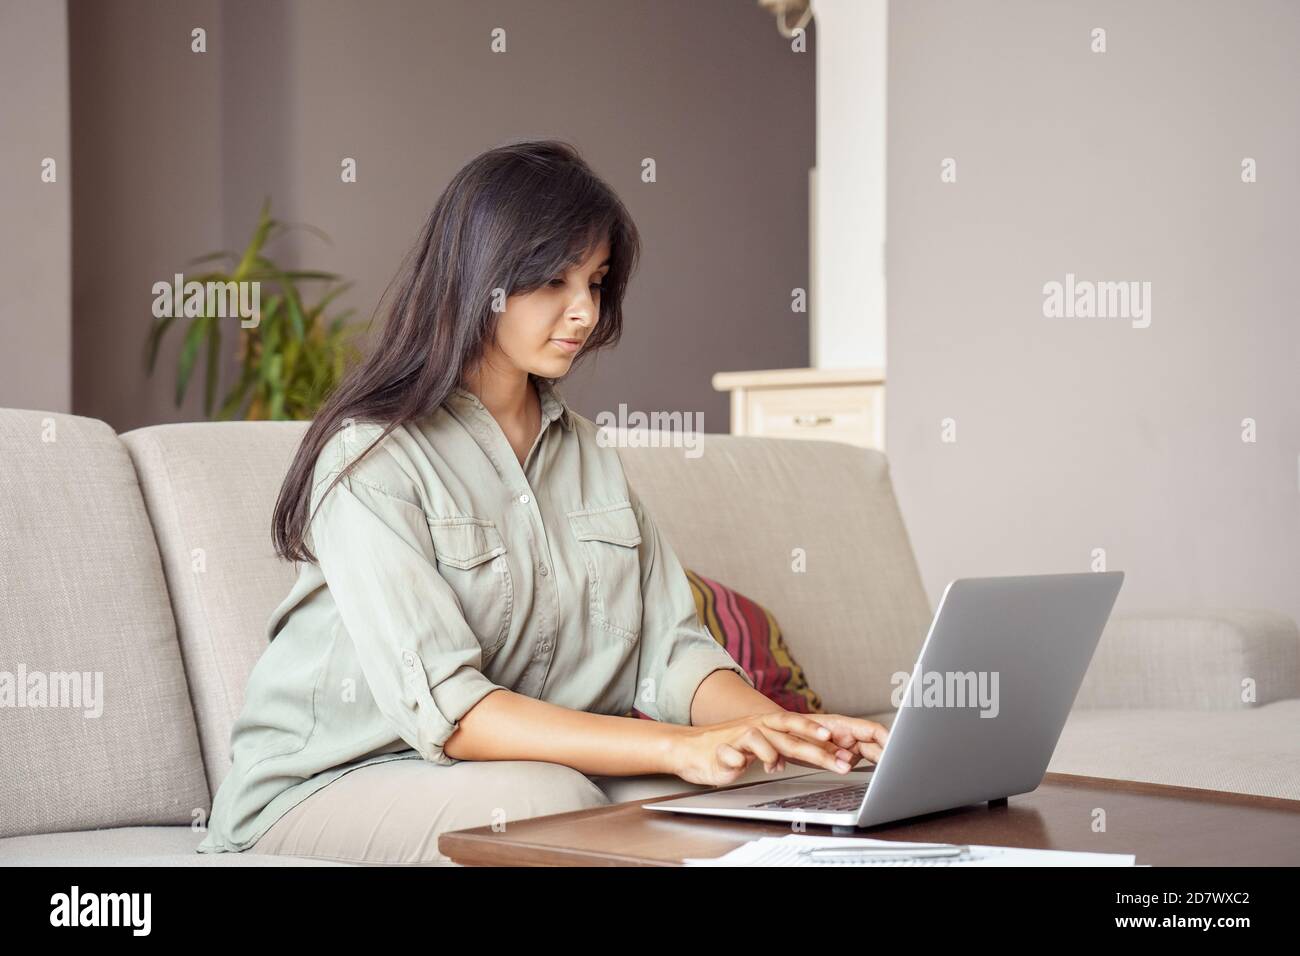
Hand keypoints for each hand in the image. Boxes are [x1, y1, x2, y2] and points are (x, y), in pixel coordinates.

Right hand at [670, 711, 888, 786]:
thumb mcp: (760, 750)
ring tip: (778, 766)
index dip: (821, 733)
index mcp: (769, 726)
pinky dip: (743, 759)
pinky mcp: (724, 749)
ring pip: (765, 740)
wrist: (690, 748)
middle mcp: (759, 727)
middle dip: (816, 747)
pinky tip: (742, 765)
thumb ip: (782, 751)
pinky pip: (737, 753)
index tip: (845, 744)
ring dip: (776, 752)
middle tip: (837, 757)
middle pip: (791, 734)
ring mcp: (741, 736)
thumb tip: (808, 756)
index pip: (799, 726)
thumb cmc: (728, 748)